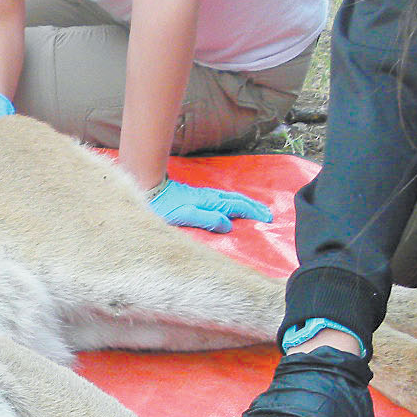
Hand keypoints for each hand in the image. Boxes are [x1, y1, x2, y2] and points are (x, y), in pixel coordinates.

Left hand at [147, 178, 272, 232]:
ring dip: (245, 204)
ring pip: (231, 198)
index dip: (253, 213)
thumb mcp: (184, 216)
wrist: (149, 191)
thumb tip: (228, 225)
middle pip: (237, 200)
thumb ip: (207, 219)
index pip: (237, 207)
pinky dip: (233, 202)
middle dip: (254, 207)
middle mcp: (210, 197)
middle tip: (268, 215)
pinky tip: (231, 206)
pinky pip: (222, 199)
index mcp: (210, 203)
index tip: (267, 219)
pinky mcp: (197, 196)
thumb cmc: (164, 207)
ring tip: (256, 210)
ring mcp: (204, 195)